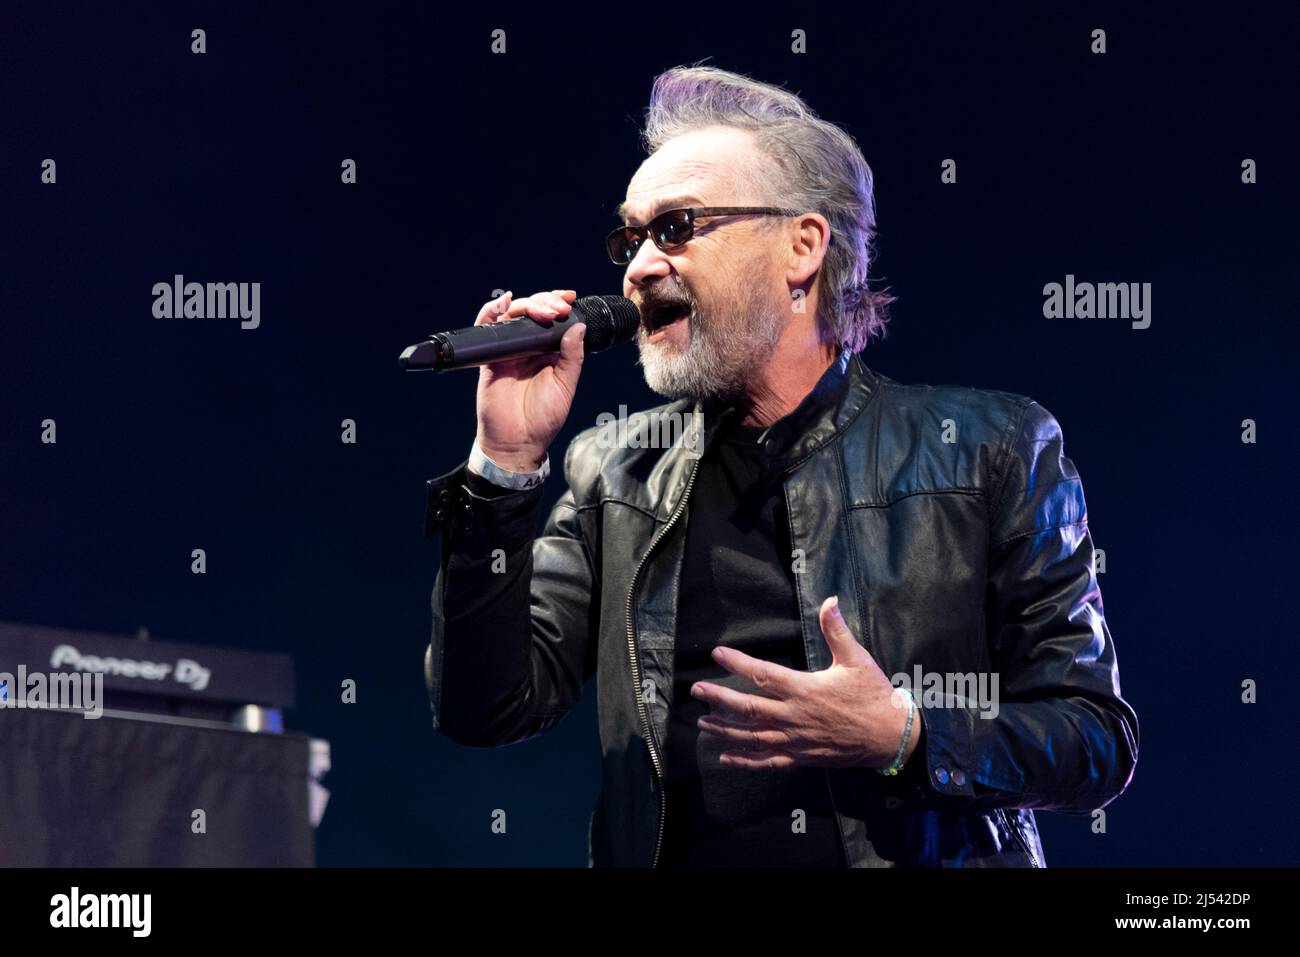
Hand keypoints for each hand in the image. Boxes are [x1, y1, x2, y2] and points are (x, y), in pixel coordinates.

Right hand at [473, 289, 584, 471]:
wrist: (518, 441)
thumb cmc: (543, 418)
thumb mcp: (565, 385)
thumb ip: (572, 357)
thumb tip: (578, 327)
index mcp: (549, 352)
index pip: (552, 319)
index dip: (558, 304)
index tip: (569, 298)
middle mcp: (528, 347)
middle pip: (532, 311)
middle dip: (545, 302)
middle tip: (558, 309)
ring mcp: (508, 350)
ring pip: (512, 315)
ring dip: (526, 305)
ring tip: (541, 310)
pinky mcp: (490, 357)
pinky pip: (486, 329)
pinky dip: (491, 311)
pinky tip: (503, 303)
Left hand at [691, 595, 921, 770]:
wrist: (890, 736)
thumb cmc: (873, 695)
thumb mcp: (857, 659)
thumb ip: (837, 630)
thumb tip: (830, 600)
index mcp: (804, 689)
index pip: (762, 674)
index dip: (737, 662)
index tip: (718, 653)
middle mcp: (794, 716)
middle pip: (747, 708)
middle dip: (718, 698)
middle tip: (697, 690)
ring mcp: (795, 740)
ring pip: (751, 736)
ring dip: (724, 729)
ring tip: (702, 722)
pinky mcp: (801, 758)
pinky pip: (767, 762)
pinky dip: (745, 761)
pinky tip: (726, 757)